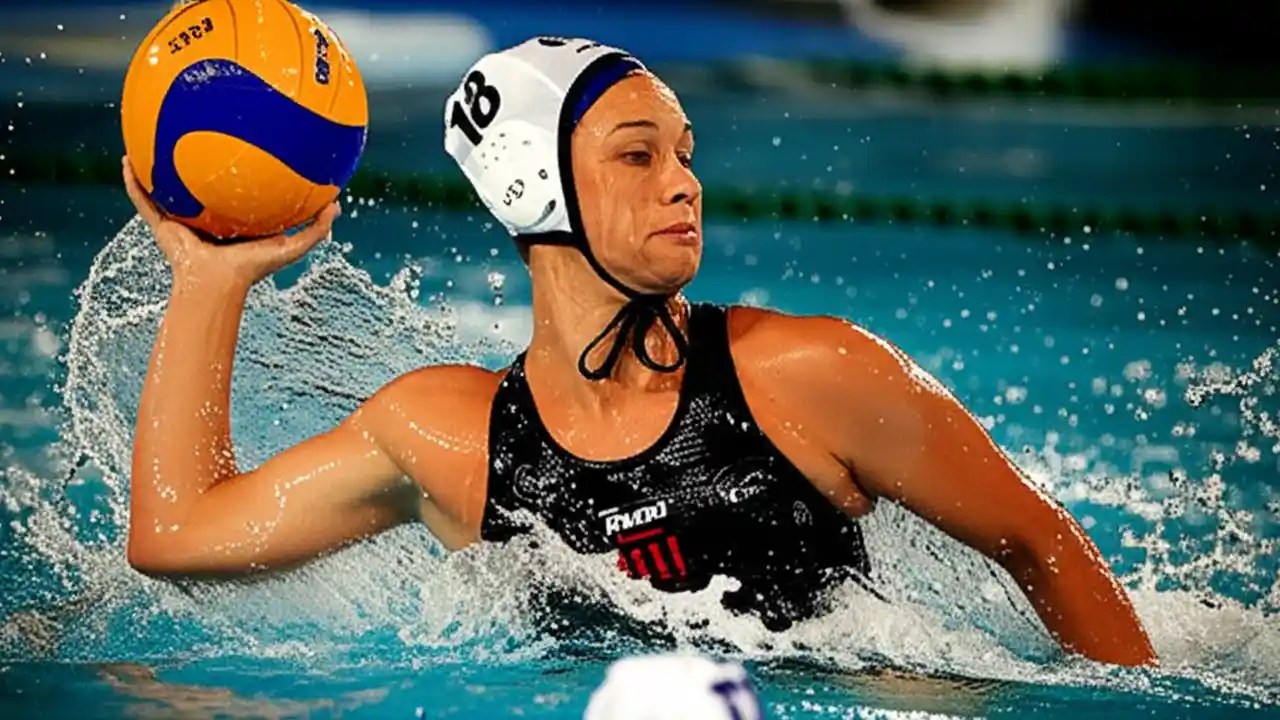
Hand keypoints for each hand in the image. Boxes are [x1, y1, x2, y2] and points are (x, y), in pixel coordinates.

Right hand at [122, 156, 339, 290]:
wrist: (218, 284)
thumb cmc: (254, 269)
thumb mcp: (292, 246)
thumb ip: (316, 228)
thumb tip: (338, 204)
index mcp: (231, 221)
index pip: (233, 193)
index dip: (234, 173)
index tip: (239, 147)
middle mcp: (203, 219)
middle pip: (196, 185)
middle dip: (192, 162)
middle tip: (194, 132)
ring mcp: (180, 221)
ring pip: (164, 188)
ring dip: (155, 166)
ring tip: (150, 137)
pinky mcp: (162, 225)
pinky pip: (143, 199)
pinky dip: (133, 181)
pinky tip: (128, 159)